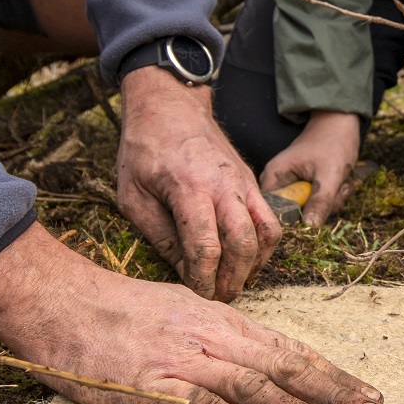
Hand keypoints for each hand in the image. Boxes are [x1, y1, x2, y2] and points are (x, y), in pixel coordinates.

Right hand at [0, 223, 388, 403]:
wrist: (55, 301)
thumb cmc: (114, 311)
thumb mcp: (179, 313)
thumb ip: (218, 338)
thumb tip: (256, 362)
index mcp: (222, 322)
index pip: (291, 350)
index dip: (334, 375)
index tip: (371, 397)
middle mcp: (212, 338)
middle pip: (286, 367)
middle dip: (336, 394)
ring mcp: (182, 362)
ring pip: (253, 386)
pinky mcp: (150, 387)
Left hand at [116, 66, 280, 301]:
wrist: (170, 105)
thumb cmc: (144, 149)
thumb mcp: (132, 195)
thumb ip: (159, 235)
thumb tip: (183, 270)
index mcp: (188, 188)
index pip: (205, 246)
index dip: (203, 279)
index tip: (196, 295)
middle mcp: (223, 185)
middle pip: (243, 244)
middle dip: (232, 279)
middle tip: (219, 297)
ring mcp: (243, 182)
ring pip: (266, 233)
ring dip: (255, 266)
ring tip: (236, 283)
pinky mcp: (252, 183)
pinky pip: (270, 220)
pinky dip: (263, 247)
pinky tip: (245, 261)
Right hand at [260, 110, 362, 224]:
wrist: (340, 123)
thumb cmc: (333, 142)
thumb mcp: (329, 174)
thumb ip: (320, 201)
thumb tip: (310, 227)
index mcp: (274, 177)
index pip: (274, 213)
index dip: (296, 220)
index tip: (321, 209)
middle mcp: (278, 184)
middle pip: (296, 216)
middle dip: (323, 206)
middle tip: (338, 189)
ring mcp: (292, 187)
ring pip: (311, 212)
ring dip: (332, 202)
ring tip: (342, 183)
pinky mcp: (305, 189)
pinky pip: (318, 205)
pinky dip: (333, 198)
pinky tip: (341, 184)